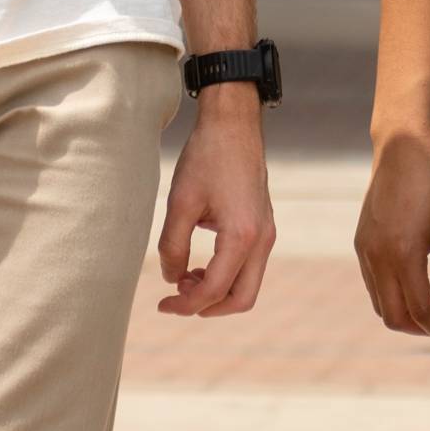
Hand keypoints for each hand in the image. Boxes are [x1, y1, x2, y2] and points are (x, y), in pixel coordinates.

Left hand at [158, 94, 274, 317]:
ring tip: (185, 279)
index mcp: (242, 236)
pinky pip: (250, 265)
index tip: (162, 304)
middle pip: (242, 299)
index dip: (186, 305)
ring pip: (248, 284)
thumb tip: (171, 279)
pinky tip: (201, 263)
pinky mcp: (265, 224)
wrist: (234, 123)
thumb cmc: (207, 158)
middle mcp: (262, 239)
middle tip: (177, 299)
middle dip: (208, 307)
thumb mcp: (180, 204)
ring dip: (218, 291)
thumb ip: (173, 247)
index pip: (215, 290)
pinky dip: (227, 275)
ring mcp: (268, 232)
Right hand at [356, 132, 429, 359]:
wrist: (401, 151)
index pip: (421, 311)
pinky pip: (374, 286)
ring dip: (407, 317)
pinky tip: (415, 290)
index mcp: (404, 254)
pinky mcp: (361, 245)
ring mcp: (365, 251)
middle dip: (423, 332)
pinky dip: (393, 298)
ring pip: (381, 306)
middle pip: (396, 318)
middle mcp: (378, 257)